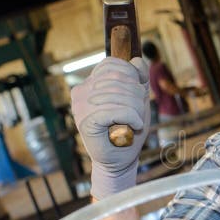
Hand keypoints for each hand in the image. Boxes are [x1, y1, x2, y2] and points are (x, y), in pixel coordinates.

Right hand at [71, 57, 149, 198]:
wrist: (120, 160)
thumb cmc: (128, 129)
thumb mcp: (138, 98)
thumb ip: (138, 79)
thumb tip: (137, 60)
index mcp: (90, 83)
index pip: (112, 65)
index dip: (131, 76)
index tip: (136, 96)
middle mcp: (80, 92)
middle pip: (118, 79)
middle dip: (137, 97)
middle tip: (138, 114)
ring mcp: (80, 106)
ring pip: (119, 95)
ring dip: (136, 110)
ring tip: (135, 123)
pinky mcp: (86, 121)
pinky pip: (115, 110)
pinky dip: (132, 118)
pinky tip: (134, 126)